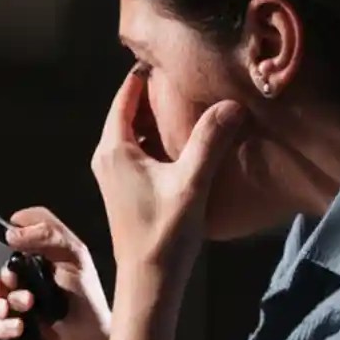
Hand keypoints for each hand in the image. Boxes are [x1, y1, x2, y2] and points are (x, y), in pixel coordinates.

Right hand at [0, 208, 110, 339]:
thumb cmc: (88, 301)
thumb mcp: (76, 258)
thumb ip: (49, 236)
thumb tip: (12, 231)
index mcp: (35, 257)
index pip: (10, 236)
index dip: (7, 237)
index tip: (11, 243)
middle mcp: (20, 280)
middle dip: (0, 278)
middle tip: (15, 284)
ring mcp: (12, 305)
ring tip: (18, 307)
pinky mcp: (9, 329)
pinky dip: (2, 326)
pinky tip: (20, 327)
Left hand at [92, 70, 246, 283]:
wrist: (148, 282)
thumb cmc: (163, 235)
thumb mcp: (191, 183)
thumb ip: (210, 141)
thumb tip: (231, 104)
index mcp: (115, 150)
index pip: (126, 96)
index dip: (145, 75)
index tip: (169, 57)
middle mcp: (108, 159)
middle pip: (130, 113)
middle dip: (156, 95)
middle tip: (188, 77)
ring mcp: (115, 176)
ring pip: (136, 134)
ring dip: (160, 120)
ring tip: (192, 104)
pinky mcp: (126, 191)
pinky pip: (141, 153)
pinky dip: (159, 141)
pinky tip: (186, 144)